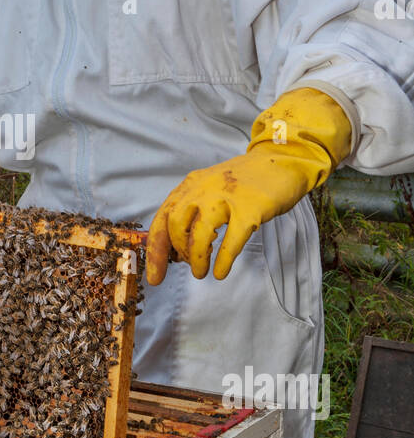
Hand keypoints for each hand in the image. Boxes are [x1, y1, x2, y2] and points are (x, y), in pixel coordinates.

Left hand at [144, 87, 352, 284]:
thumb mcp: (210, 188)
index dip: (155, 250)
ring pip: (201, 234)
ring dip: (197, 259)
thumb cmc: (244, 181)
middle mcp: (204, 189)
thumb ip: (192, 211)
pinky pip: (232, 241)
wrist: (281, 160)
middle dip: (177, 253)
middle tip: (187, 266)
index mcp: (191, 185)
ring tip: (202, 272)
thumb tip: (178, 251)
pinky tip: (221, 272)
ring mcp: (227, 197)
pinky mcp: (251, 208)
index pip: (163, 219)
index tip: (156, 276)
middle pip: (176, 225)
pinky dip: (224, 261)